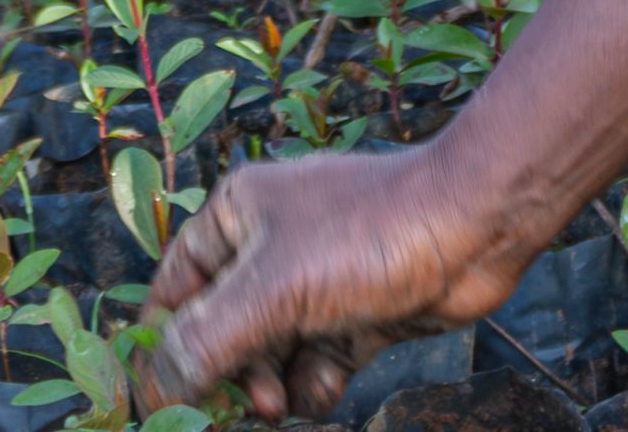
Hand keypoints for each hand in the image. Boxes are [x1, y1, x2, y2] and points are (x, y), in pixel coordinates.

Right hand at [138, 147, 536, 419]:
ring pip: (269, 353)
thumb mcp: (272, 290)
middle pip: (221, 330)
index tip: (154, 402)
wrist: (475, 227)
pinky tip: (328, 387)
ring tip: (281, 403)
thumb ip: (205, 343)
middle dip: (227, 376)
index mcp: (238, 216)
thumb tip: (152, 390)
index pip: (173, 289)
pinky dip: (317, 383)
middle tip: (241, 410)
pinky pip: (316, 362)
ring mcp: (317, 281)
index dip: (160, 346)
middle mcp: (271, 246)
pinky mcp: (357, 313)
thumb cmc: (367, 236)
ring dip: (272, 386)